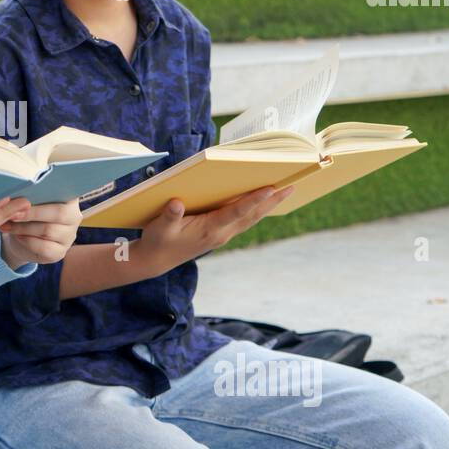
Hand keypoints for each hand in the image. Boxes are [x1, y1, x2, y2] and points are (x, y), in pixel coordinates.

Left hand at [0, 198, 81, 268]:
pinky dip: (27, 241)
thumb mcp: (28, 202)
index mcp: (69, 198)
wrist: (21, 239)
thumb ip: (29, 196)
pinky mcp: (60, 252)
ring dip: (24, 228)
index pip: (65, 192)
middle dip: (32, 213)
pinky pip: (44, 247)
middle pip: (59, 213)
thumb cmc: (27, 214)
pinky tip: (16, 236)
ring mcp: (69, 236)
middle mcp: (74, 216)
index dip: (45, 193)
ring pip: (48, 230)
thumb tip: (18, 196)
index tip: (24, 196)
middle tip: (12, 213)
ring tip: (7, 224)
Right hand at [139, 185, 294, 273]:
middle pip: (252, 216)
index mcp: (209, 230)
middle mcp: (221, 234)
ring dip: (269, 206)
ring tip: (285, 191)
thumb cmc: (157, 241)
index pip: (237, 212)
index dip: (254, 200)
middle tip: (291, 187)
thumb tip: (176, 203)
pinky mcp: (219, 234)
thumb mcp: (159, 228)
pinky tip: (264, 203)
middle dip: (272, 201)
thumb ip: (169, 216)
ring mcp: (222, 235)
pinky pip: (244, 220)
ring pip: (251, 219)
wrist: (156, 261)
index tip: (271, 188)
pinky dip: (257, 210)